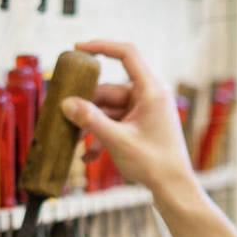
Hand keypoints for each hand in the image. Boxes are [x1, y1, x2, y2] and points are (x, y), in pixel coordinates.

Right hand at [61, 40, 195, 192]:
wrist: (173, 189)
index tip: (78, 48)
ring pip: (108, 110)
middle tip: (63, 115)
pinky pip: (114, 123)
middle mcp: (149, 96)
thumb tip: (67, 103)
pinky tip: (88, 156)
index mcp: (151, 90)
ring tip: (73, 143)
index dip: (102, 46)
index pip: (127, 54)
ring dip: (91, 126)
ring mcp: (144, 110)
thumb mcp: (117, 141)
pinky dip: (101, 136)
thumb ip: (90, 120)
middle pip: (108, 90)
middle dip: (86, 106)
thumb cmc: (154, 164)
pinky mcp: (140, 124)